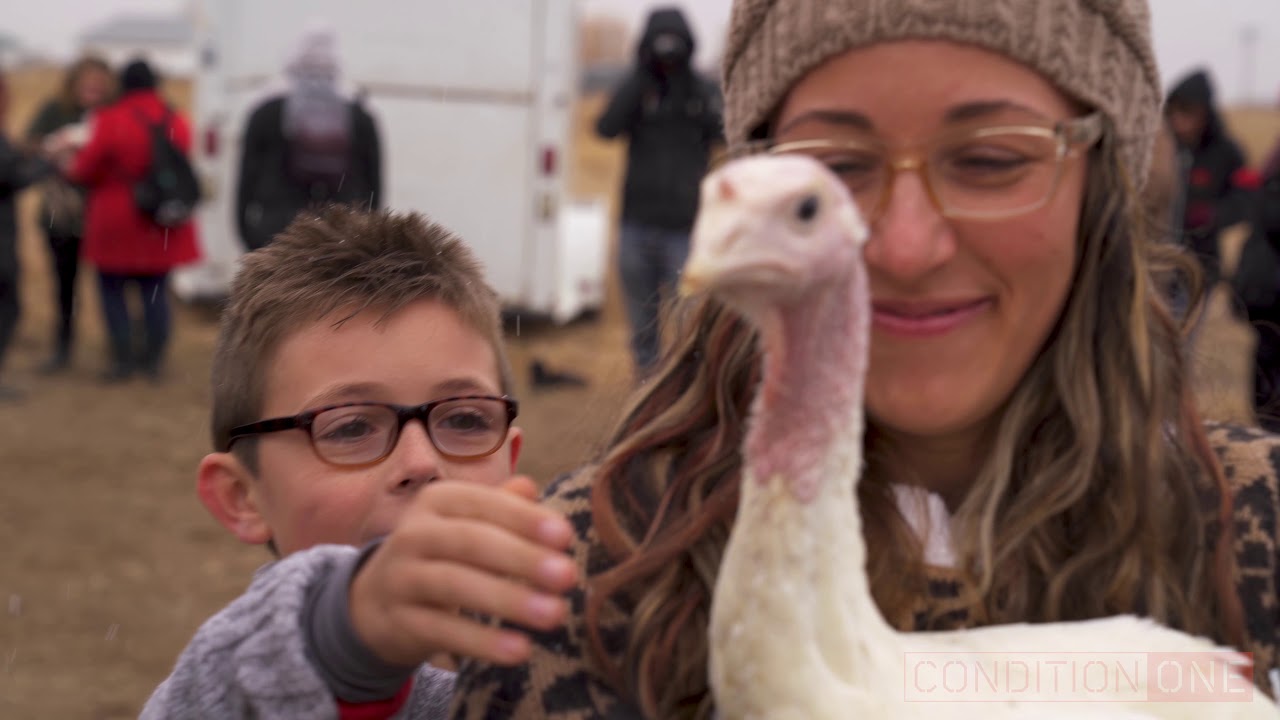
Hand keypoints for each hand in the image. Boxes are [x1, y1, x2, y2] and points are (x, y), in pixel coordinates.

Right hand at [348, 476, 577, 667]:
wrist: (377, 601)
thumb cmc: (443, 554)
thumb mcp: (468, 523)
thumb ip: (502, 507)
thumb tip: (530, 488)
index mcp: (438, 501)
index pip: (482, 502)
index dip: (523, 518)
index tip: (566, 536)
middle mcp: (414, 533)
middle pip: (470, 541)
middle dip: (522, 557)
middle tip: (569, 576)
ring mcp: (402, 577)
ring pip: (455, 585)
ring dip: (508, 599)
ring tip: (554, 614)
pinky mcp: (399, 621)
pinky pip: (442, 630)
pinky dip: (482, 641)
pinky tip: (519, 650)